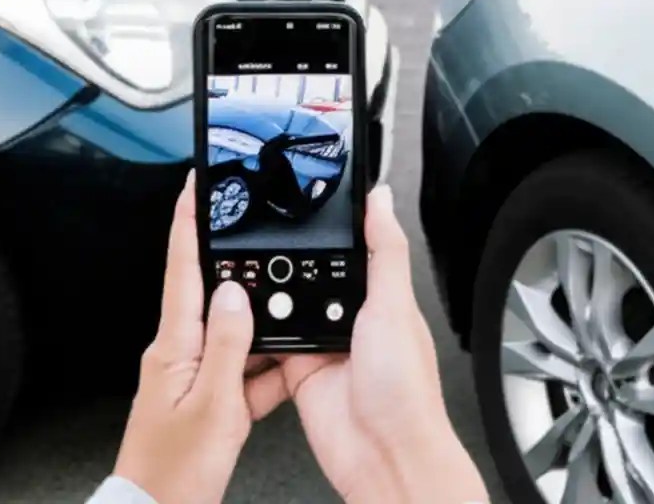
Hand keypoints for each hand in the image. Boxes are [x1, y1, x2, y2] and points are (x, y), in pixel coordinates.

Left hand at [112, 172, 287, 503]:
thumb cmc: (173, 472)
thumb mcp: (212, 406)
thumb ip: (228, 345)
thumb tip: (238, 293)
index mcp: (174, 346)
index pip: (182, 268)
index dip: (189, 221)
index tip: (197, 183)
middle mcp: (182, 353)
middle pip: (216, 295)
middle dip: (245, 271)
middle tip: (270, 246)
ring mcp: (198, 377)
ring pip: (240, 334)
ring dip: (266, 326)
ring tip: (292, 316)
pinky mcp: (214, 399)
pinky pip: (248, 370)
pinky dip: (271, 366)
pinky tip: (292, 366)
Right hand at [280, 186, 487, 503]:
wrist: (382, 453)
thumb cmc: (405, 390)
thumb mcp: (395, 305)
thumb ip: (385, 250)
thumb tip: (380, 200)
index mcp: (382, 300)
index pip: (351, 254)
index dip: (331, 233)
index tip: (305, 206)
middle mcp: (352, 322)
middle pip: (312, 279)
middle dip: (293, 266)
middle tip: (267, 242)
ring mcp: (323, 346)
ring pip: (287, 308)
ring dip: (273, 299)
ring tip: (254, 278)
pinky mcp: (297, 372)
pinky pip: (269, 343)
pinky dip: (257, 334)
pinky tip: (248, 319)